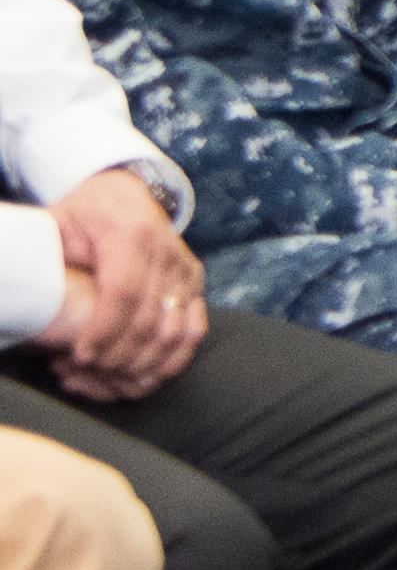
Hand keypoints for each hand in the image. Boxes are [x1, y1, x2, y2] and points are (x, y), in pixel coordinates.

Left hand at [36, 170, 201, 400]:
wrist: (123, 195)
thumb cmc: (83, 214)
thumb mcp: (56, 223)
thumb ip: (47, 253)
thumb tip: (29, 286)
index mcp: (132, 233)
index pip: (124, 293)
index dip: (103, 330)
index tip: (79, 355)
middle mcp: (168, 251)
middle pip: (150, 318)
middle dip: (118, 353)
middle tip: (89, 371)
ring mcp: (186, 267)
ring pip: (175, 329)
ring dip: (143, 361)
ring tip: (110, 374)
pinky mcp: (195, 282)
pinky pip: (194, 329)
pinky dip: (171, 357)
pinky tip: (142, 371)